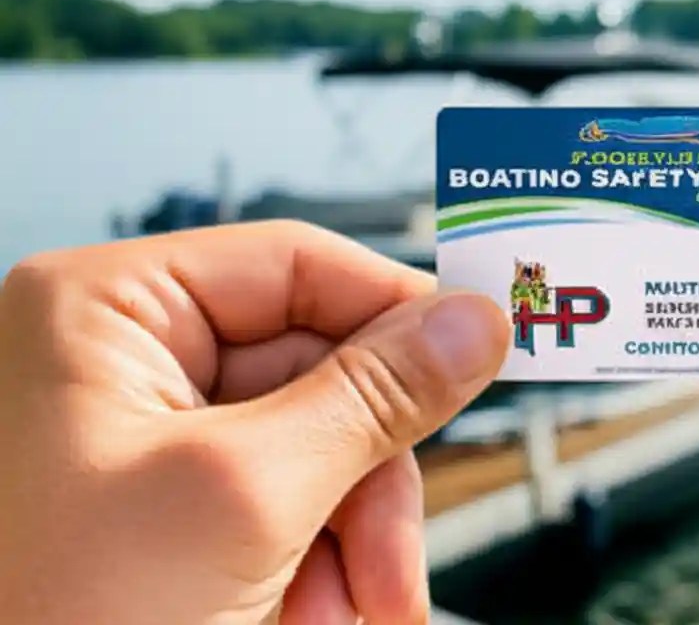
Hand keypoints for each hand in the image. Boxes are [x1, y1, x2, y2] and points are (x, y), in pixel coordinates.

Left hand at [0, 222, 509, 623]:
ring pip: (320, 451)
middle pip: (323, 373)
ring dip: (352, 541)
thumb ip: (373, 398)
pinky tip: (307, 617)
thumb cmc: (56, 619)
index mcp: (108, 311)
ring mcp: (150, 439)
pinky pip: (292, 506)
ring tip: (340, 615)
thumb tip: (469, 325)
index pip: (299, 266)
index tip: (485, 350)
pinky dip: (319, 569)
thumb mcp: (246, 496)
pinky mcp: (175, 507)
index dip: (402, 313)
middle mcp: (128, 361)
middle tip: (390, 563)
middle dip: (368, 482)